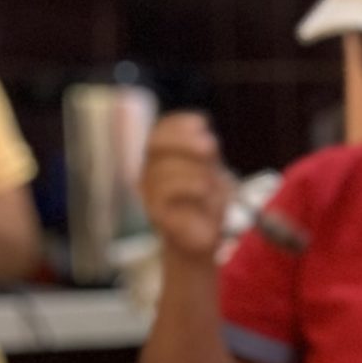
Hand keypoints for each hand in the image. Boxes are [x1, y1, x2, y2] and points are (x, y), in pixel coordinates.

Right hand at [140, 112, 232, 263]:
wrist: (205, 239)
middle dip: (183, 141)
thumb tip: (200, 126)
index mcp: (162, 159)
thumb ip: (204, 151)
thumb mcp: (212, 171)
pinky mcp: (155, 211)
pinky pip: (163, 192)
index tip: (203, 123)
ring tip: (211, 182)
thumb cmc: (208, 204)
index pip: (159, 131)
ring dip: (194, 170)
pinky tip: (204, 189)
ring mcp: (149, 192)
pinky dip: (188, 186)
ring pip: (162, 169)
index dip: (178, 123)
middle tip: (211, 146)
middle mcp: (150, 172)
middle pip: (155, 146)